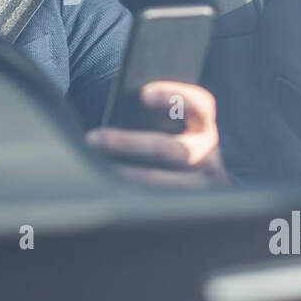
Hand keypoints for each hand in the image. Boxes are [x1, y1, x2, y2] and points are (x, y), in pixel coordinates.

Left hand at [85, 80, 228, 188]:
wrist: (194, 180)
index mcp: (203, 125)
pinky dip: (127, 193)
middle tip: (93, 138)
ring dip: (122, 173)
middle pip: (168, 148)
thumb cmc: (171, 140)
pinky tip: (106, 186)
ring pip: (157, 181)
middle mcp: (207, 154)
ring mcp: (201, 184)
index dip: (174, 96)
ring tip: (95, 166)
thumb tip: (119, 111)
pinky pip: (153, 202)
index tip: (144, 94)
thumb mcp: (172, 125)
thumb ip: (154, 116)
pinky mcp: (187, 206)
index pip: (199, 105)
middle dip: (127, 143)